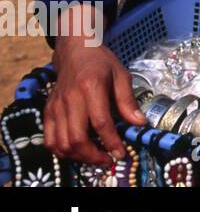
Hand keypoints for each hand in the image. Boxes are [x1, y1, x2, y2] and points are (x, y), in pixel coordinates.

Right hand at [45, 10, 144, 165]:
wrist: (75, 50)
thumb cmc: (101, 62)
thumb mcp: (121, 75)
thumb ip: (128, 100)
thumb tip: (140, 123)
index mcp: (91, 87)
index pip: (101, 122)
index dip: (111, 141)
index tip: (121, 153)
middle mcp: (70, 98)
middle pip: (77, 137)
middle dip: (93, 155)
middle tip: (108, 161)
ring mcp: (56, 106)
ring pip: (61, 143)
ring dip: (78, 156)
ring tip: (95, 158)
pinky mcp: (48, 111)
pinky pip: (49, 139)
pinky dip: (61, 151)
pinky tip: (76, 151)